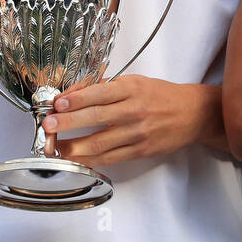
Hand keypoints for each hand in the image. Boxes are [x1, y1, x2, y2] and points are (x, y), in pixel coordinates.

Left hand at [42, 75, 210, 166]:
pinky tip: (76, 159)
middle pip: (96, 117)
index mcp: (132, 88)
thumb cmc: (161, 95)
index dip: (77, 98)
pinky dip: (91, 159)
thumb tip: (75, 93)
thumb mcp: (137, 82)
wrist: (193, 114)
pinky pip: (111, 157)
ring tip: (56, 148)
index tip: (58, 102)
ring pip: (101, 142)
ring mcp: (137, 133)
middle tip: (48, 125)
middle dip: (68, 122)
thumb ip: (107, 87)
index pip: (100, 93)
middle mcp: (134, 110)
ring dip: (74, 146)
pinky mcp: (140, 151)